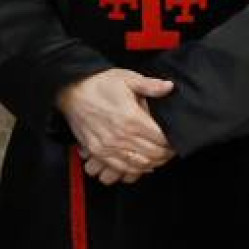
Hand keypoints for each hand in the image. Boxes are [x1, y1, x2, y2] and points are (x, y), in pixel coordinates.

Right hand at [56, 69, 175, 185]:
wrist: (72, 91)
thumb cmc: (100, 84)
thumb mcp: (128, 78)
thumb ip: (151, 85)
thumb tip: (170, 86)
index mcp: (132, 119)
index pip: (161, 139)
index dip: (173, 142)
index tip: (177, 139)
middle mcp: (120, 136)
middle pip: (153, 154)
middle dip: (166, 154)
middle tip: (172, 150)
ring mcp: (107, 147)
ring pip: (138, 165)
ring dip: (153, 163)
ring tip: (160, 157)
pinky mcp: (97, 151)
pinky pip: (119, 168)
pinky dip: (134, 170)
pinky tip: (142, 164)